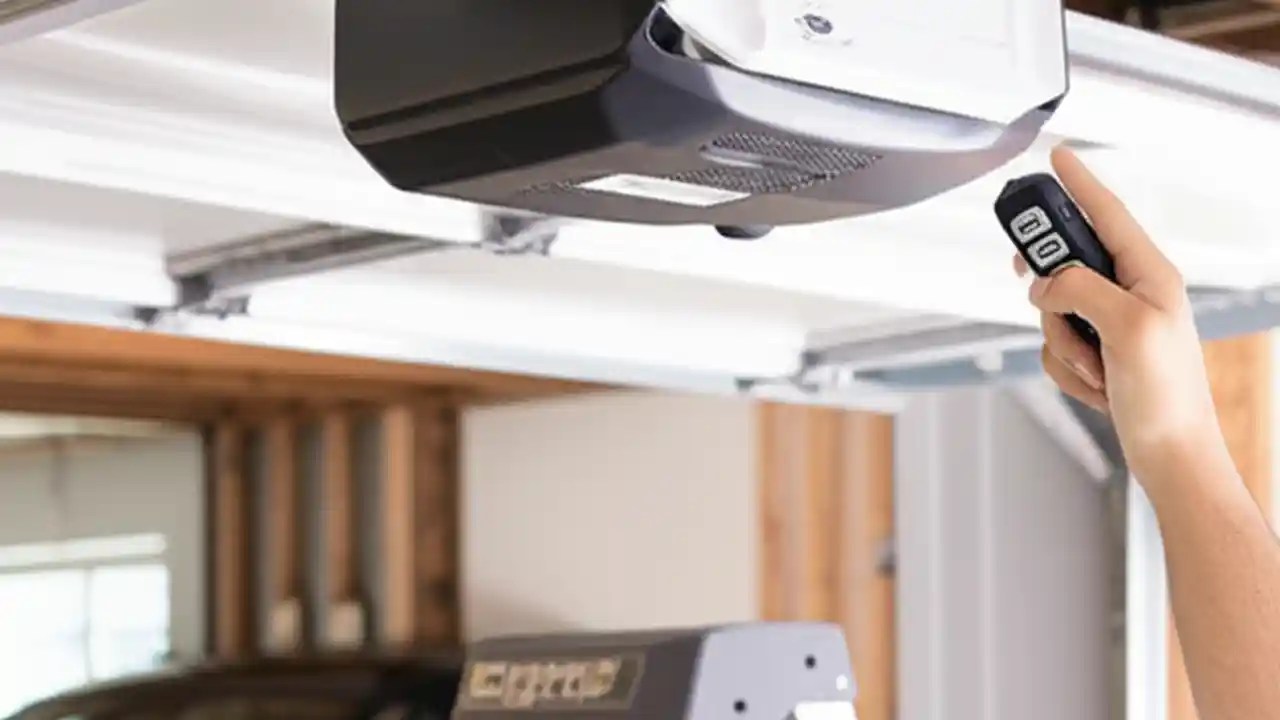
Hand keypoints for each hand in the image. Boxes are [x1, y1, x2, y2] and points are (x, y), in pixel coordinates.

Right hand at [1014, 146, 1223, 484]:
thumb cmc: (1168, 396)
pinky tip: (1095, 383)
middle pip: (1066, 263)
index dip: (1079, 183)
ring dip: (1063, 343)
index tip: (1056, 156)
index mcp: (1149, 275)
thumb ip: (1081, 290)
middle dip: (1052, 290)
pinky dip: (1065, 368)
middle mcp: (1130, 293)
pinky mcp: (1096, 351)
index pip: (1107, 214)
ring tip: (1096, 367)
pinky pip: (1053, 344)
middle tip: (1041, 295)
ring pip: (1051, 308)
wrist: (1170, 453)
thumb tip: (1045, 282)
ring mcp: (1110, 323)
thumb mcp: (1127, 328)